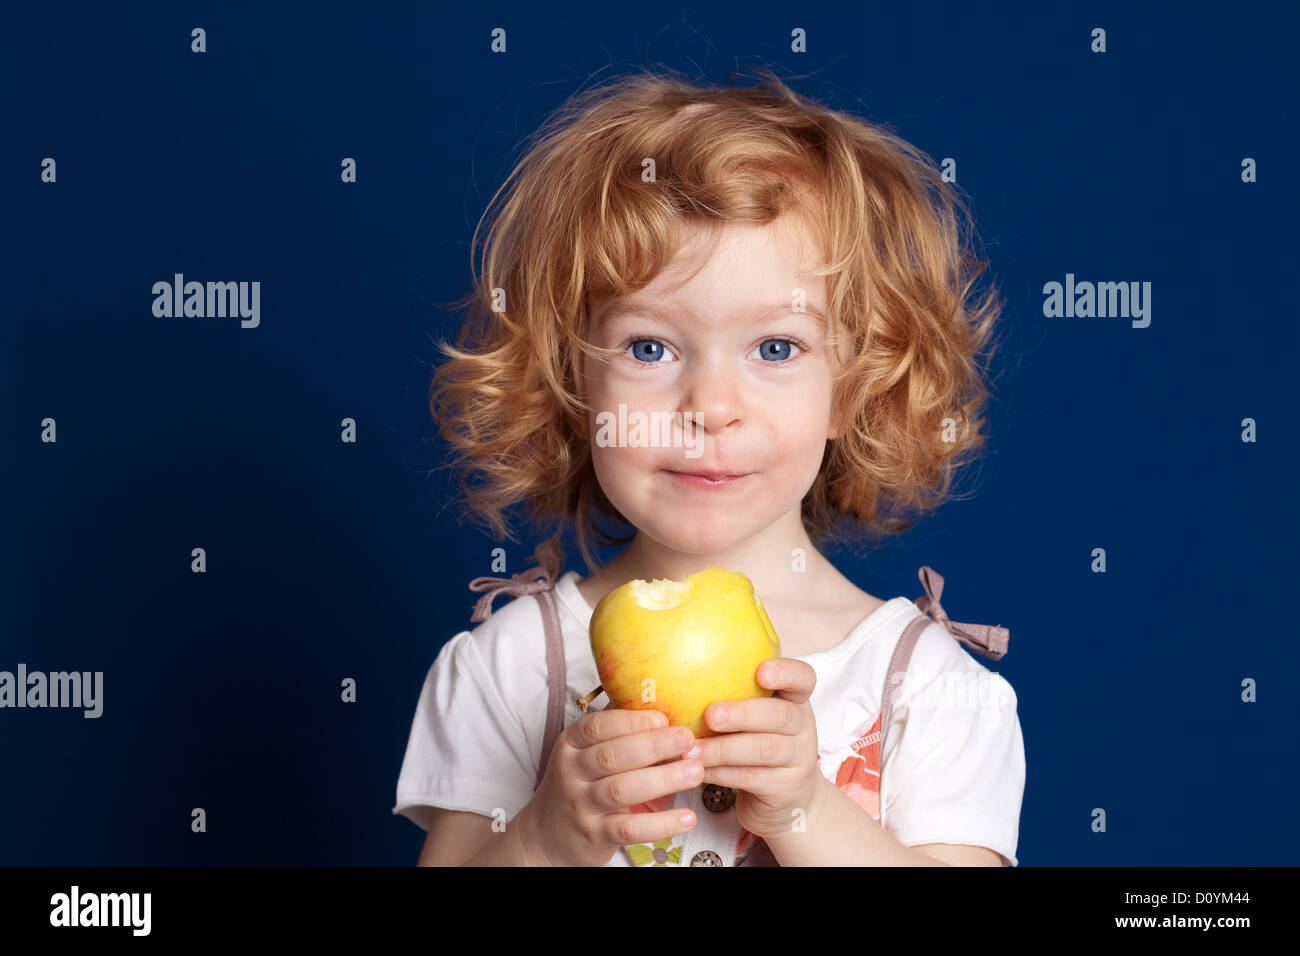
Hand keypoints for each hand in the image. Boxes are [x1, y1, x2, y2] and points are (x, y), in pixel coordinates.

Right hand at [515, 707, 702, 866]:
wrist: (547, 835)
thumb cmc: (579, 785)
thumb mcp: (585, 753)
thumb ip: (616, 732)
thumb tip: (660, 702)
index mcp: (571, 744)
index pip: (597, 726)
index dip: (631, 721)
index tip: (662, 717)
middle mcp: (572, 772)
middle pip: (613, 756)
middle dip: (654, 745)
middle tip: (688, 740)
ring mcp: (581, 805)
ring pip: (622, 790)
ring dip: (663, 779)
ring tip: (695, 772)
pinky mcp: (594, 835)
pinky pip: (630, 828)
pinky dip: (661, 824)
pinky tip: (686, 817)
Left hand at [693, 658, 825, 841]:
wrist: (786, 799)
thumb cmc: (758, 744)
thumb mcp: (755, 717)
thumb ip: (733, 695)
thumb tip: (680, 674)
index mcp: (795, 701)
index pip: (803, 678)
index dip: (785, 673)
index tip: (761, 672)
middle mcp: (803, 727)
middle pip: (780, 715)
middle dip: (742, 714)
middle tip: (711, 715)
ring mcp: (799, 759)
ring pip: (763, 750)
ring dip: (723, 749)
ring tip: (691, 750)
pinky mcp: (786, 788)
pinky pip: (751, 778)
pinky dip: (720, 773)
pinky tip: (698, 769)